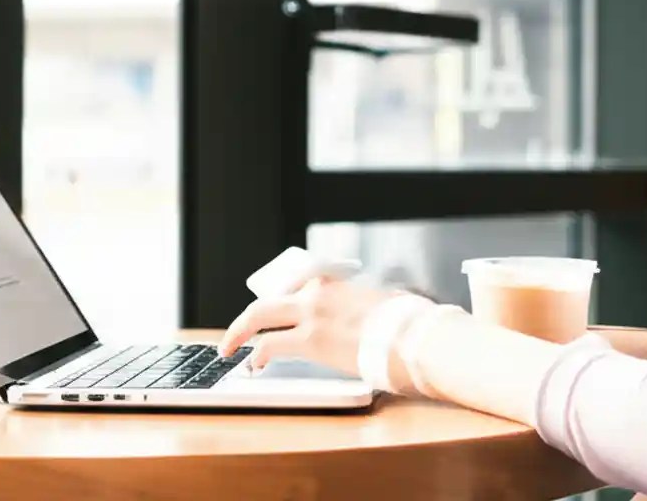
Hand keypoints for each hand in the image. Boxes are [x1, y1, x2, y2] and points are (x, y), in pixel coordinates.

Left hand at [218, 278, 400, 373]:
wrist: (415, 337)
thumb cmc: (409, 325)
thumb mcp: (384, 303)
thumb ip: (366, 307)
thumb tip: (373, 316)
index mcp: (335, 284)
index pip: (295, 289)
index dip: (279, 305)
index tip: (273, 314)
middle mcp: (318, 294)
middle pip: (267, 301)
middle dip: (246, 318)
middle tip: (237, 331)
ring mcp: (312, 315)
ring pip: (260, 317)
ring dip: (240, 334)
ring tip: (231, 349)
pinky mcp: (311, 340)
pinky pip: (271, 344)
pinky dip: (257, 354)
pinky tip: (253, 363)